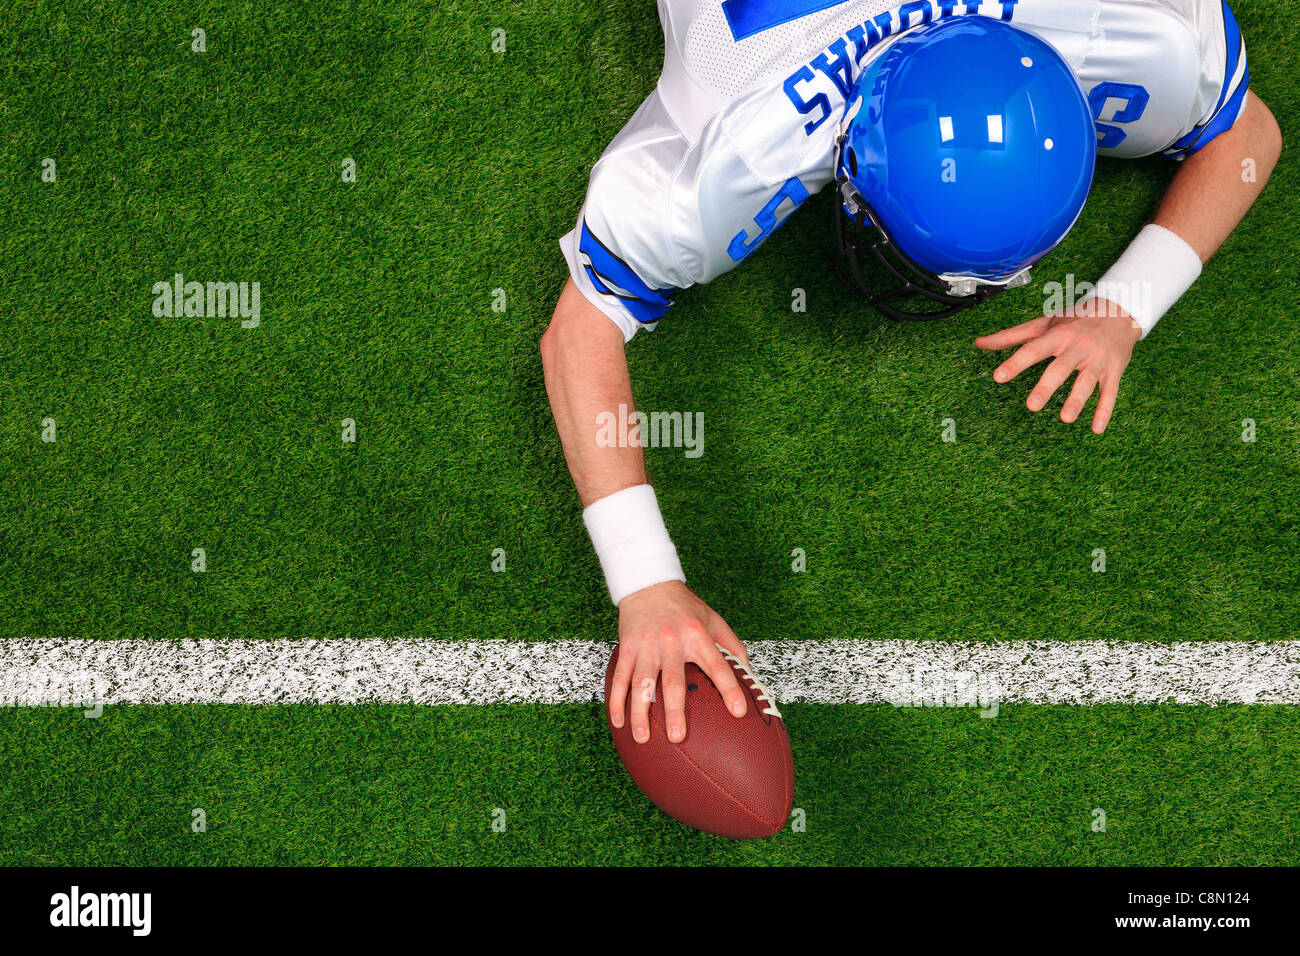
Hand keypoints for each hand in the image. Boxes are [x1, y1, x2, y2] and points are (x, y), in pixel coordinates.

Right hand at [609, 580, 749, 744]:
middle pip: (673, 681)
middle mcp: (672, 642)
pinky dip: (617, 701)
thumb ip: (733, 647)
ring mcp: (647, 645)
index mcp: (698, 636)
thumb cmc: (686, 606)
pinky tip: (619, 722)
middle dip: (674, 710)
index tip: (739, 712)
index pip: (718, 665)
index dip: (730, 688)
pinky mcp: (627, 647)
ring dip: (639, 712)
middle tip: (677, 737)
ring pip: (641, 683)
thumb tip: (750, 676)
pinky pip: (620, 677)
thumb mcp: (714, 619)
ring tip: (642, 737)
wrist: (649, 583)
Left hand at [974, 299, 1141, 433]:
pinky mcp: (1113, 370)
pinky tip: (1096, 428)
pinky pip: (1110, 392)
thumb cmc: (1076, 319)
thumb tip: (979, 343)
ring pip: (1087, 382)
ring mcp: (1097, 360)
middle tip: (1032, 406)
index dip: (1016, 363)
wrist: (1120, 311)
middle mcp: (1077, 347)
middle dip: (1046, 387)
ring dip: (1077, 401)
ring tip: (1065, 418)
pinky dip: (1104, 411)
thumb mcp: (1044, 323)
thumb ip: (1011, 336)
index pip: (1033, 350)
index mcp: (1058, 335)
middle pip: (1060, 368)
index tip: (998, 376)